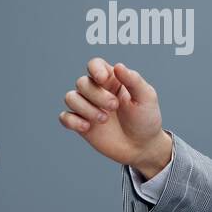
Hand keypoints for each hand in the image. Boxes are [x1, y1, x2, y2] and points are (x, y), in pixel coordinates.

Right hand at [59, 58, 169, 175]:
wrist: (142, 147)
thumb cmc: (146, 120)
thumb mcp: (146, 97)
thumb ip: (133, 80)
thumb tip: (118, 66)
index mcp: (112, 80)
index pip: (94, 64)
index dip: (94, 69)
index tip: (103, 80)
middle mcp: (97, 91)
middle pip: (82, 82)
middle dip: (97, 95)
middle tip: (114, 107)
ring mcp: (88, 108)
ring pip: (70, 97)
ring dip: (85, 108)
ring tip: (103, 120)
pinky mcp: (81, 124)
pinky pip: (64, 117)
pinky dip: (72, 121)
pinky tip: (87, 127)